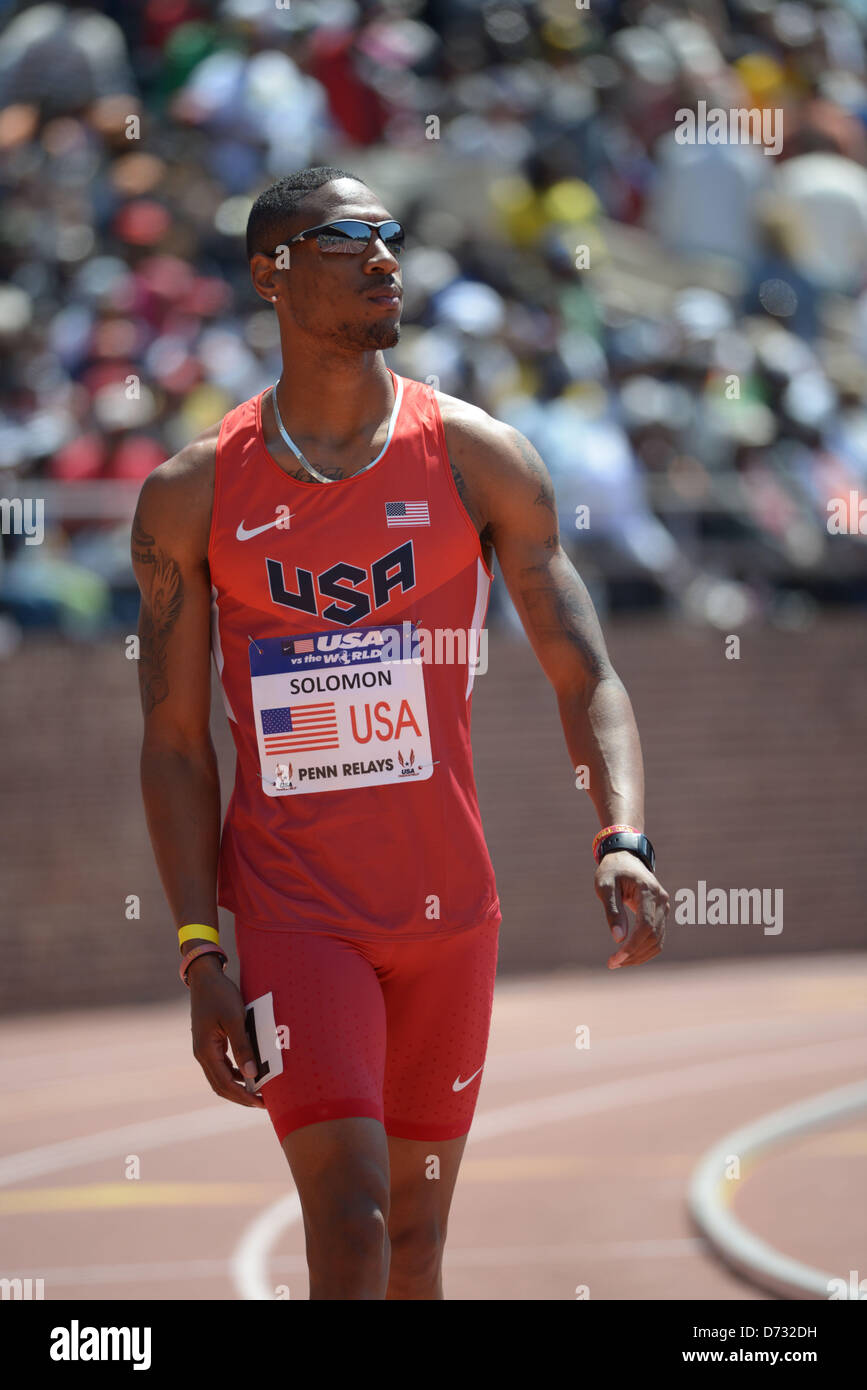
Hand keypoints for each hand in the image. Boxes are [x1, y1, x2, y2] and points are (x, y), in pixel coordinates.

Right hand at [188, 958, 265, 1107]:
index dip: (244, 1096)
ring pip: (221, 1077)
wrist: (205, 977)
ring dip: (238, 1087)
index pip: (225, 1084)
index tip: (262, 1103)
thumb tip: (252, 1074)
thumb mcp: (234, 1019)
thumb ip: (243, 1046)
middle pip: (221, 1086)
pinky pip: (222, 1066)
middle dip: (242, 1097)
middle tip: (264, 1103)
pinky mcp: (210, 1043)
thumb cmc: (220, 995)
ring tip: (259, 1090)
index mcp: (205, 1051)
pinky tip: (250, 1073)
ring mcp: (204, 1049)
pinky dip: (235, 1074)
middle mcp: (202, 1054)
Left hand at [594, 850, 669, 968]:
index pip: (646, 927)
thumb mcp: (605, 887)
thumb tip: (618, 939)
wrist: (625, 856)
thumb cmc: (612, 870)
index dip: (632, 946)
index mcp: (648, 891)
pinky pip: (658, 937)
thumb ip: (613, 911)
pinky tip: (628, 955)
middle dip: (634, 954)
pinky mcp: (661, 912)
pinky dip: (645, 949)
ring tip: (618, 962)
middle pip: (653, 937)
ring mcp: (664, 907)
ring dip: (640, 955)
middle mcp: (661, 900)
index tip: (615, 959)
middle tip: (612, 964)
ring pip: (658, 940)